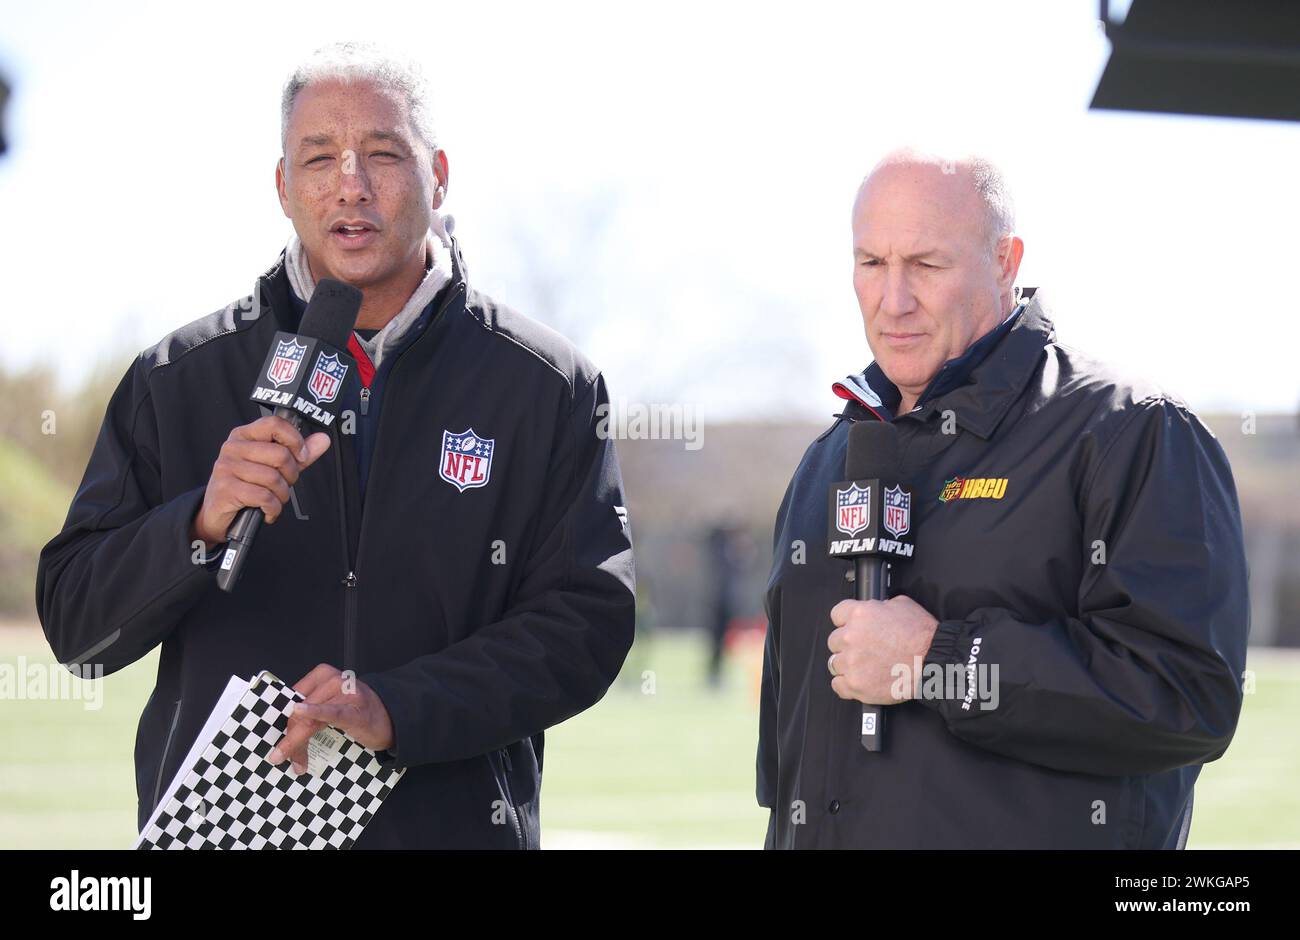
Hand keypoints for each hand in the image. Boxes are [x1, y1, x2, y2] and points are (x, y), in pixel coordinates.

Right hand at [191, 415, 330, 547]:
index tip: (301, 456)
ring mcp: (227, 467)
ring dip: (282, 495)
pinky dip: (273, 509)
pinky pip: (264, 497)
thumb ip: (300, 453)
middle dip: (291, 476)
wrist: (217, 512)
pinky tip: (268, 511)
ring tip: (274, 499)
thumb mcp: (275, 466)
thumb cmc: (247, 486)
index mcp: (245, 435)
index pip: (275, 424)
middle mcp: (233, 447)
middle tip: (284, 485)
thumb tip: (323, 439)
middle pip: (280, 454)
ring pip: (273, 478)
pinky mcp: (226, 488)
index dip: (295, 440)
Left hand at [268, 664, 394, 774]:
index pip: (292, 699)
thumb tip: (282, 729)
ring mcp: (345, 693)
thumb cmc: (358, 710)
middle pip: (298, 712)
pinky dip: (313, 713)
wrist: (392, 717)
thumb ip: (310, 707)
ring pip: (309, 721)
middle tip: (283, 758)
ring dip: (297, 743)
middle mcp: (332, 679)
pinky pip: (329, 713)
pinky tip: (300, 713)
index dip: (281, 722)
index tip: (276, 741)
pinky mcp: (354, 710)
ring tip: (296, 762)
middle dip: (289, 738)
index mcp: (322, 675)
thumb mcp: (331, 700)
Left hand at [827, 595, 939, 704]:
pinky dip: (846, 684)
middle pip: (834, 641)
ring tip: (865, 666)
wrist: (934, 662)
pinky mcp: (855, 684)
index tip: (850, 627)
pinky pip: (838, 685)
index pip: (836, 614)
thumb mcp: (902, 605)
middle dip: (847, 644)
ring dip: (847, 664)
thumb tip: (875, 609)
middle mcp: (851, 637)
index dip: (845, 621)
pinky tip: (859, 680)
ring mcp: (851, 662)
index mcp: (860, 614)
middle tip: (864, 649)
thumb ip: (880, 606)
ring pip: (835, 663)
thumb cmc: (922, 636)